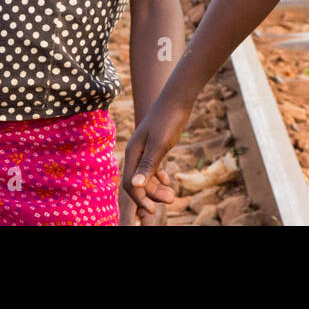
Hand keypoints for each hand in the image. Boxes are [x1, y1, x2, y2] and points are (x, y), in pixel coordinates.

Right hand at [122, 99, 187, 221]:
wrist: (178, 98)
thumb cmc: (168, 120)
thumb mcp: (160, 145)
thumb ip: (147, 165)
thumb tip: (135, 186)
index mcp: (133, 153)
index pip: (130, 184)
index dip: (140, 199)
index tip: (152, 210)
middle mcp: (136, 152)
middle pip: (139, 181)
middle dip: (152, 194)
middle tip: (171, 201)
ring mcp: (145, 148)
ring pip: (147, 174)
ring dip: (157, 187)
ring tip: (172, 196)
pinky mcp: (155, 144)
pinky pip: (153, 166)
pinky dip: (159, 176)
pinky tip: (168, 181)